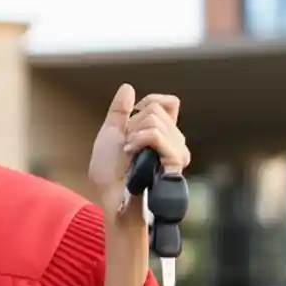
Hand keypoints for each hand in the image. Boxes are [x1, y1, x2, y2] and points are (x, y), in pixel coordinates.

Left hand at [88, 84, 190, 219]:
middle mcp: (174, 142)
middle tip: (127, 147)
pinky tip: (132, 154)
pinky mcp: (173, 165)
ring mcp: (176, 153)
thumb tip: (128, 88)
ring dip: (134, 134)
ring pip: (156, 121)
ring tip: (130, 154)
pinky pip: (158, 136)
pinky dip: (140, 140)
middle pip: (158, 109)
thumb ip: (119, 111)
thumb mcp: (110, 135)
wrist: (111, 197)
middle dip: (133, 124)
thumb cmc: (109, 174)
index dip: (151, 101)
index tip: (133, 116)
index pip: (170, 103)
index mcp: (162, 134)